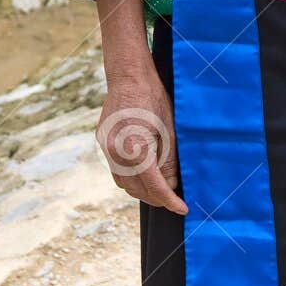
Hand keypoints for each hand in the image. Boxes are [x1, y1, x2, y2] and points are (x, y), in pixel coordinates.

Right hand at [95, 64, 187, 213]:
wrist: (128, 77)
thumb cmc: (153, 98)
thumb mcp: (169, 131)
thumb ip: (169, 161)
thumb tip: (171, 185)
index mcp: (134, 148)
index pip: (154, 185)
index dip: (170, 200)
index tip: (182, 208)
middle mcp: (115, 153)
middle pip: (137, 189)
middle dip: (157, 198)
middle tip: (175, 200)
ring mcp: (105, 149)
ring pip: (124, 184)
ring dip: (143, 191)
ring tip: (162, 191)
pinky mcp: (103, 143)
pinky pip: (117, 172)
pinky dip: (132, 179)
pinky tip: (146, 177)